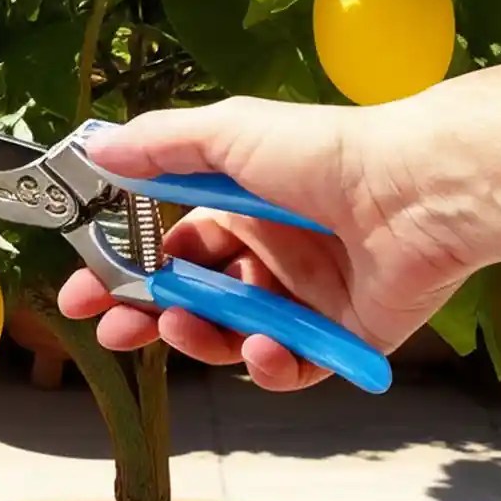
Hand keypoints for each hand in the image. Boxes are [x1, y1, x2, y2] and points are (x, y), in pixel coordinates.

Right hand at [57, 96, 477, 391]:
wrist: (415, 190)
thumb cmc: (323, 152)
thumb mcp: (227, 134)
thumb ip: (158, 145)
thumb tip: (96, 149)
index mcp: (242, 207)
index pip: (170, 247)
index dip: (126, 269)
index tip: (85, 289)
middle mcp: (270, 253)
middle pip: (193, 297)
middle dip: (147, 315)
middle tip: (111, 330)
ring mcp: (306, 298)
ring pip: (234, 335)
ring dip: (200, 337)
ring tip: (181, 328)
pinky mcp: (343, 336)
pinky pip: (293, 366)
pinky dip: (270, 365)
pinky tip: (262, 350)